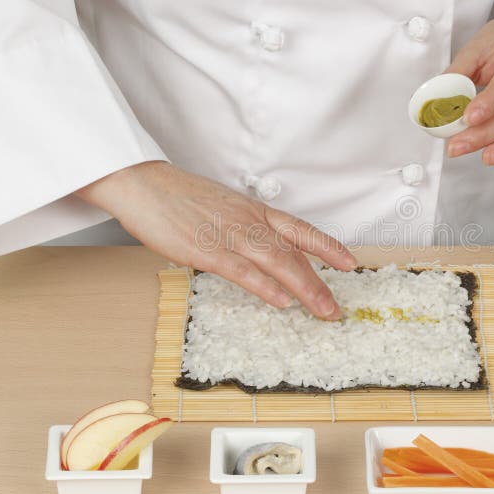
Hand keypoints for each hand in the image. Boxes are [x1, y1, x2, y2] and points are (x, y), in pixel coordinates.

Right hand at [75, 161, 356, 318]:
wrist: (143, 183)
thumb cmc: (178, 196)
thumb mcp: (222, 206)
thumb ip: (243, 226)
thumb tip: (257, 245)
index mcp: (253, 210)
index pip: (300, 229)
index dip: (328, 246)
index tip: (350, 262)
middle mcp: (249, 222)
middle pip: (295, 252)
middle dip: (320, 281)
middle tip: (336, 308)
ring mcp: (230, 235)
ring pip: (278, 263)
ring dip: (304, 288)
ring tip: (323, 310)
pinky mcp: (206, 250)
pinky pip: (242, 271)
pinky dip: (265, 287)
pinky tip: (282, 302)